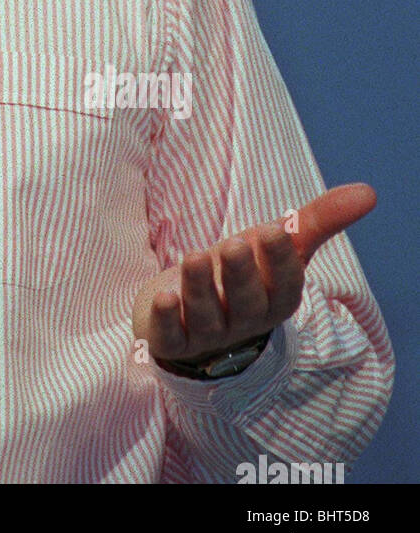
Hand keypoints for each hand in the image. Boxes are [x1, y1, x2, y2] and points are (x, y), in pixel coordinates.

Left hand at [132, 183, 375, 367]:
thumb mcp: (274, 245)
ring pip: (206, 315)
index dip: (280, 261)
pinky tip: (163, 297)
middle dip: (240, 274)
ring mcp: (207, 334)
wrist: (195, 313)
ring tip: (193, 257)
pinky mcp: (171, 340)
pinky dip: (167, 319)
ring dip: (200, 288)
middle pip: (246, 302)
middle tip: (233, 244)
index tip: (274, 230)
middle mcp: (244, 321)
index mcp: (274, 300)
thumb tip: (368, 192)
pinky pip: (170, 335)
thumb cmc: (242, 272)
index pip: (284, 286)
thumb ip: (316, 220)